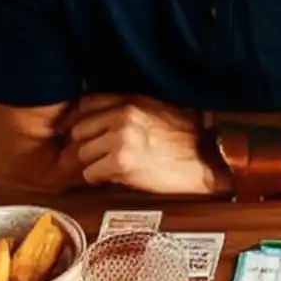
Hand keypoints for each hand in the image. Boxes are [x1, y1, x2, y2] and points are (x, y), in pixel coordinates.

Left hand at [65, 95, 232, 193]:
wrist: (207, 163)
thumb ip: (129, 110)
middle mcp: (122, 116)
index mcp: (130, 101)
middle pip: (79, 131)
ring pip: (83, 154)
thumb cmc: (186, 141)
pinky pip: (91, 173)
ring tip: (108, 170)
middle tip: (95, 157)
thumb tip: (102, 119)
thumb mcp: (157, 112)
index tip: (73, 133)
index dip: (74, 121)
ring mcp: (120, 139)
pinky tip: (113, 179)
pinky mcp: (122, 163)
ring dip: (92, 164)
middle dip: (84, 146)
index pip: (85, 104)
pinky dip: (98, 179)